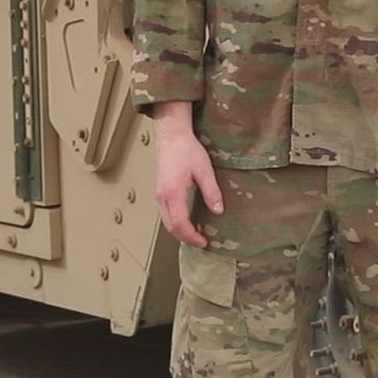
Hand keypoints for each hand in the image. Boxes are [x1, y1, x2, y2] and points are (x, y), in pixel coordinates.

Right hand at [150, 102, 221, 247]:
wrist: (171, 135)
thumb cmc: (186, 149)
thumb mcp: (204, 170)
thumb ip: (211, 192)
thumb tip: (218, 210)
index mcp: (173, 193)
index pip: (180, 224)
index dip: (191, 236)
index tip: (203, 242)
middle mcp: (162, 196)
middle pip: (170, 227)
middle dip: (185, 238)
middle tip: (201, 242)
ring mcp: (158, 194)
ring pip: (166, 221)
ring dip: (179, 231)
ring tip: (195, 235)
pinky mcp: (160, 190)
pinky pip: (165, 213)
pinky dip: (175, 222)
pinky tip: (186, 221)